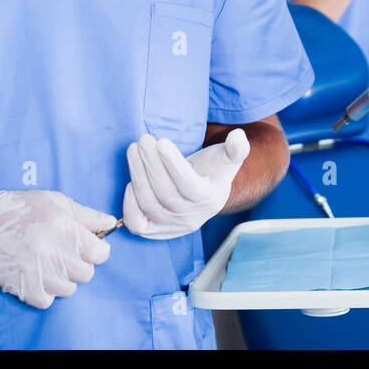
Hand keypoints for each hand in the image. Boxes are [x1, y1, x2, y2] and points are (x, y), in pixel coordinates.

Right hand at [0, 178, 115, 309]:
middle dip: (80, 264)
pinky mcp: (21, 286)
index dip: (97, 250)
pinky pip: (47, 300)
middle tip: (66, 254)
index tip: (88, 247)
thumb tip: (111, 224)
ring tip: (50, 264)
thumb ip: (87, 215)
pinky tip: (39, 275)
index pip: (100, 253)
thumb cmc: (21, 208)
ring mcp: (36, 271)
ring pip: (68, 289)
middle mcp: (51, 250)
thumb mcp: (57, 202)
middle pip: (86, 273)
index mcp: (63, 226)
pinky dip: (46, 291)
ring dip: (63, 278)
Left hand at [122, 128, 249, 239]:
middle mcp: (190, 218)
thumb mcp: (226, 158)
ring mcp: (170, 227)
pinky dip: (129, 203)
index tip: (162, 142)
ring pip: (149, 203)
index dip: (173, 165)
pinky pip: (136, 222)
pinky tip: (131, 180)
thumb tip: (238, 137)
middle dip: (151, 164)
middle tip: (143, 140)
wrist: (201, 195)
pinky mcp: (152, 230)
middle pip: (165, 192)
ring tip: (134, 149)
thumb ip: (236, 149)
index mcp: (209, 199)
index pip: (189, 185)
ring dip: (138, 175)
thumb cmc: (211, 171)